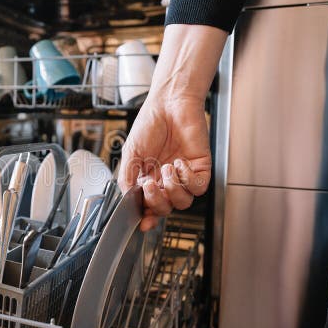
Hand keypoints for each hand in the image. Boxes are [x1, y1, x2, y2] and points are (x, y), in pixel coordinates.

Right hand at [118, 24, 226, 230]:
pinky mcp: (200, 167)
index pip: (150, 206)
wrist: (168, 104)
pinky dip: (187, 179)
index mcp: (149, 179)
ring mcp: (184, 175)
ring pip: (183, 202)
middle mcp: (167, 180)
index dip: (147, 217)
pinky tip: (179, 163)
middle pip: (166, 208)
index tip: (143, 222)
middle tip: (148, 185)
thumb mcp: (130, 153)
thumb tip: (128, 198)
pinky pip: (198, 188)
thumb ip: (127, 178)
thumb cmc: (150, 124)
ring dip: (172, 188)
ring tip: (165, 168)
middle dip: (156, 201)